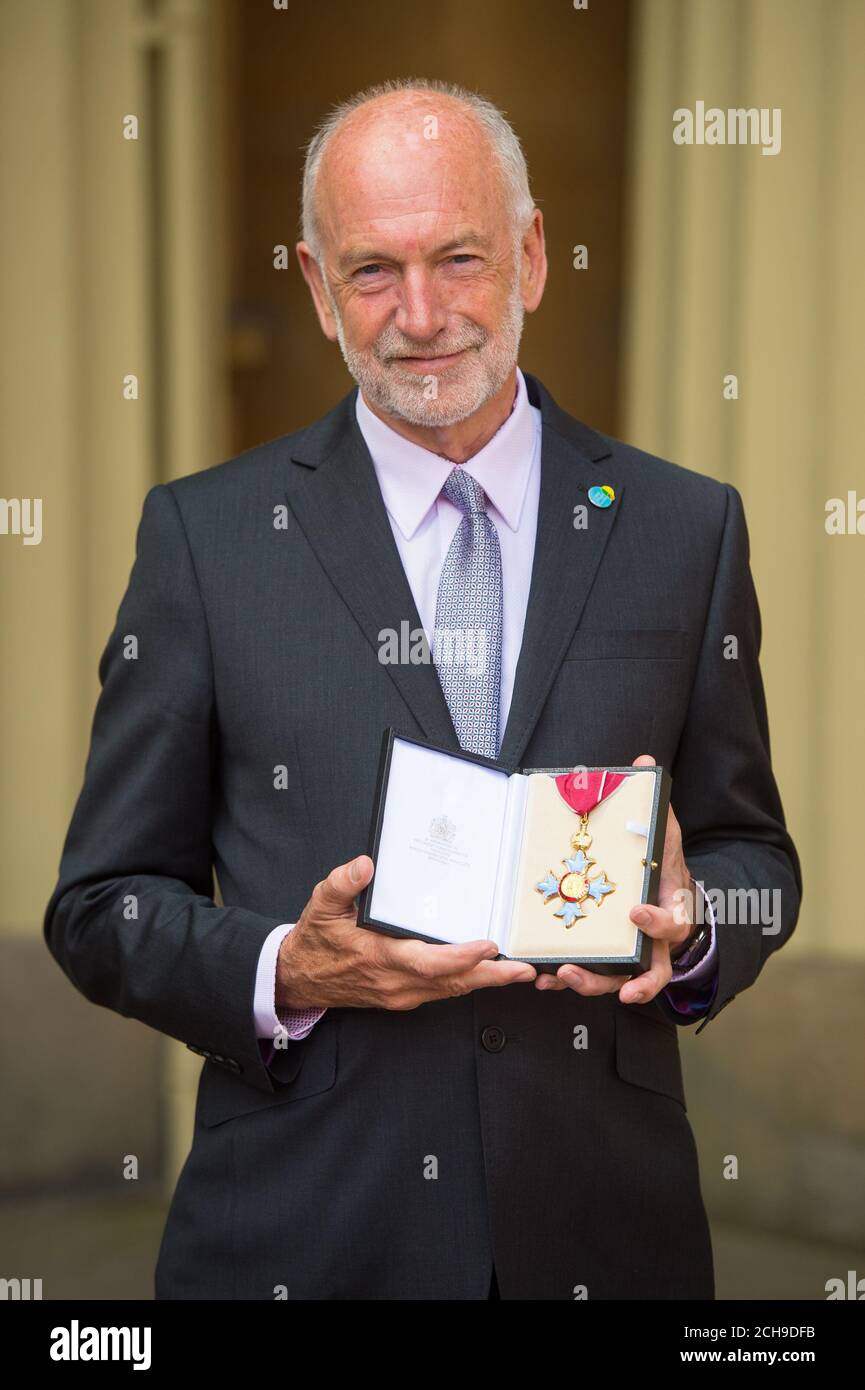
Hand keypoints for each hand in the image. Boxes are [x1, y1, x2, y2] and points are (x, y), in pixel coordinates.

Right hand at [276, 854, 536, 1010]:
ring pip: (451, 990)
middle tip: (523, 970)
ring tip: (518, 972)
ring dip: (485, 981)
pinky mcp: (403, 996)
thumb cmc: (315, 941)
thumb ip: (342, 883)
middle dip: (490, 976)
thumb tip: (365, 865)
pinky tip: (486, 974)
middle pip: (451, 982)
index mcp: (379, 957)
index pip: (427, 962)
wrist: (299, 979)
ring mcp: (401, 993)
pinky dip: (467, 983)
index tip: (487, 945)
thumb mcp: (320, 905)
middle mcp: (395, 981)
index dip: (460, 956)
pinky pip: (442, 991)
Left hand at [533, 753, 692, 1006]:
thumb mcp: (661, 827)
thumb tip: (641, 762)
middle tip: (585, 968)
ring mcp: (636, 953)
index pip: (675, 922)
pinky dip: (572, 978)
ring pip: (621, 981)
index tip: (636, 911)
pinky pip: (596, 974)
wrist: (665, 886)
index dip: (659, 922)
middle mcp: (657, 938)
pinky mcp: (612, 958)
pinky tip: (545, 976)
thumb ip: (651, 800)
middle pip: (652, 971)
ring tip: (560, 975)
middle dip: (625, 979)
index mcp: (673, 905)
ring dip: (591, 983)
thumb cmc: (660, 857)